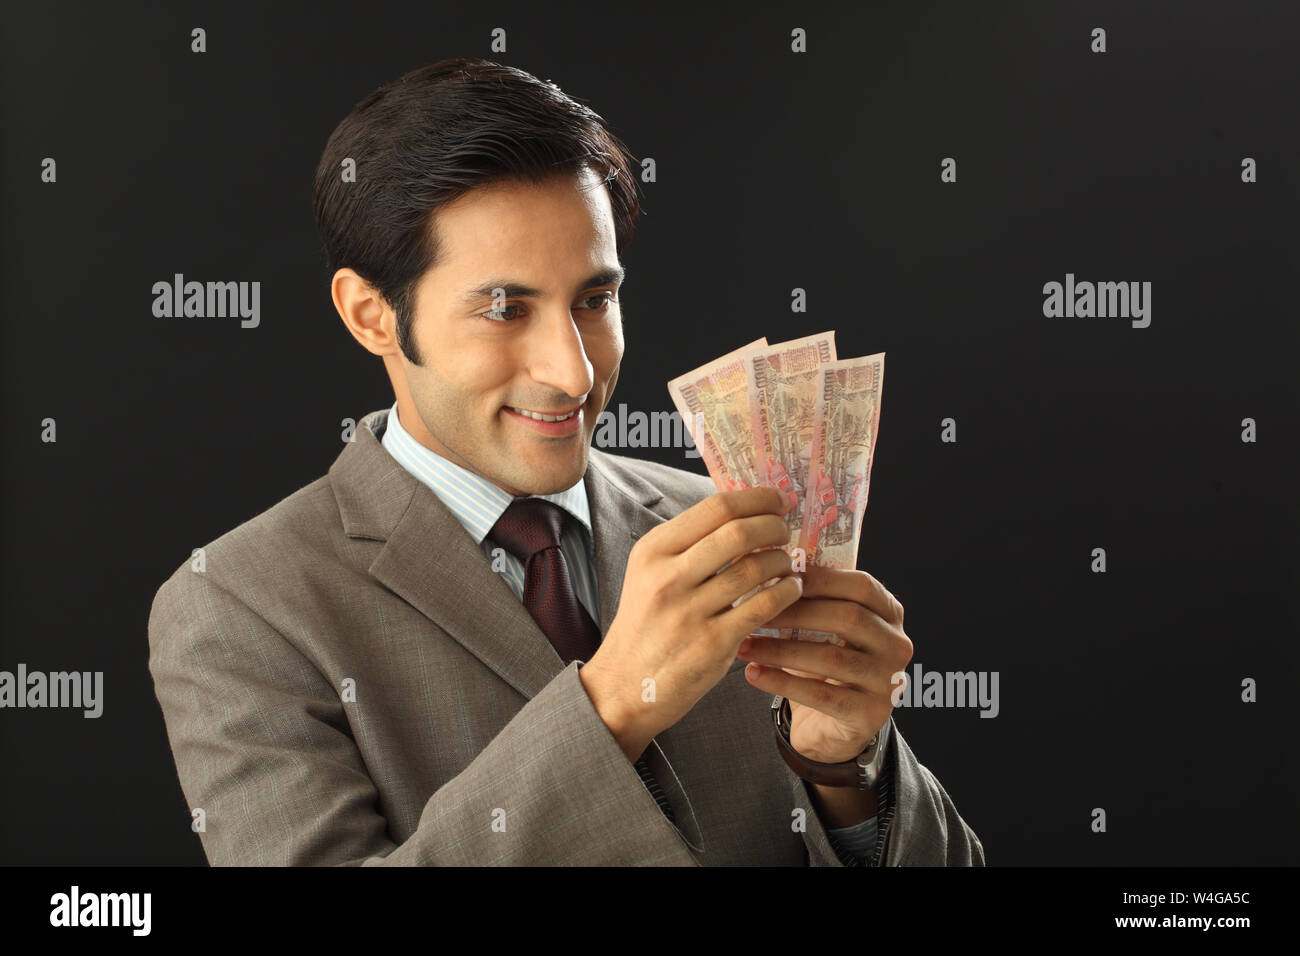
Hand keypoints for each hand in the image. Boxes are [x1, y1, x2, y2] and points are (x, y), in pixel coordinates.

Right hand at [580, 486, 803, 761]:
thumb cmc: (646, 626)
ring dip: (783, 561)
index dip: (756, 499)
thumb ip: (690, 546)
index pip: (715, 508)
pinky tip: (791, 589)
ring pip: (755, 568)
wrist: (624, 686)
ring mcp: (689, 611)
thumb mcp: (650, 574)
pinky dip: (787, 592)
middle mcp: (668, 576)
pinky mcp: (712, 643)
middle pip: (738, 531)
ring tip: (787, 565)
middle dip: (774, 526)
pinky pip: (763, 606)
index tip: (777, 501)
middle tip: (785, 532)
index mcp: (653, 551)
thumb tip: (745, 515)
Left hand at [735, 566, 911, 763]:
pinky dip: (781, 682)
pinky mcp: (870, 714)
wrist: (833, 726)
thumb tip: (764, 564)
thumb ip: (809, 598)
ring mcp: (888, 681)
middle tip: (752, 610)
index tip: (775, 575)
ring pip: (831, 658)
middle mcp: (897, 644)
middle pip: (848, 618)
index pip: (861, 585)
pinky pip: (820, 695)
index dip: (818, 578)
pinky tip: (752, 673)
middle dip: (794, 612)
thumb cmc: (823, 662)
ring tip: (744, 643)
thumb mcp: (824, 627)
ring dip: (780, 649)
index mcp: (889, 613)